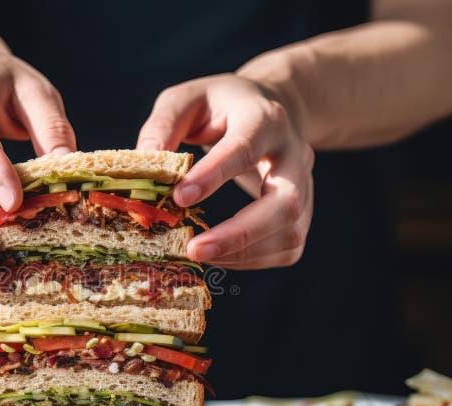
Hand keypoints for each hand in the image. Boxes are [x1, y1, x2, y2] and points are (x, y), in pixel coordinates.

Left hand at [137, 74, 313, 268]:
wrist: (270, 106)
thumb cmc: (220, 106)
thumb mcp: (187, 99)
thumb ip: (164, 124)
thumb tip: (146, 160)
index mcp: (264, 118)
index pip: (245, 148)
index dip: (215, 175)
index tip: (180, 198)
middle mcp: (294, 153)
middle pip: (286, 201)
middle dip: (241, 233)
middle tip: (194, 249)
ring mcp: (304, 185)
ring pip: (291, 231)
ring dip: (244, 253)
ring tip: (200, 254)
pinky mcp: (303, 211)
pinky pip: (287, 248)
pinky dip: (252, 259)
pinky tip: (220, 256)